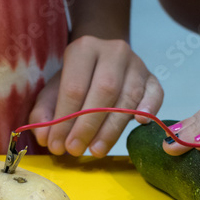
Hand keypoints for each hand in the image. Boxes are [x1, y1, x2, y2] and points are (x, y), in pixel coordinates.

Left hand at [30, 35, 162, 156]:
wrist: (103, 59)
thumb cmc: (77, 78)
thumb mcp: (54, 90)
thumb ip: (44, 112)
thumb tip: (44, 137)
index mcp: (84, 48)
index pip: (74, 87)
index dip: (64, 119)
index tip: (56, 145)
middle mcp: (113, 52)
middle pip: (103, 91)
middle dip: (87, 126)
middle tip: (74, 150)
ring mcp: (137, 64)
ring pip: (128, 97)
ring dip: (111, 129)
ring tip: (96, 151)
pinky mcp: (152, 78)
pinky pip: (155, 93)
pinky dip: (149, 108)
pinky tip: (140, 123)